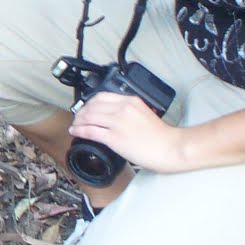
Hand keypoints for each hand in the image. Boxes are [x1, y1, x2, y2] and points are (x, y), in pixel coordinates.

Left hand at [69, 92, 186, 173]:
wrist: (170, 147)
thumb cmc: (161, 135)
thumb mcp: (144, 112)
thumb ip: (129, 110)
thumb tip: (114, 114)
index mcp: (130, 101)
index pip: (102, 96)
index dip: (89, 102)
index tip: (85, 107)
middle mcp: (122, 109)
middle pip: (92, 106)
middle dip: (81, 112)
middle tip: (77, 117)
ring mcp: (117, 123)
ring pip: (89, 117)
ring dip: (78, 121)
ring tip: (75, 125)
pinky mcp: (114, 138)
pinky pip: (91, 131)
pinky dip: (80, 130)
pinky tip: (75, 132)